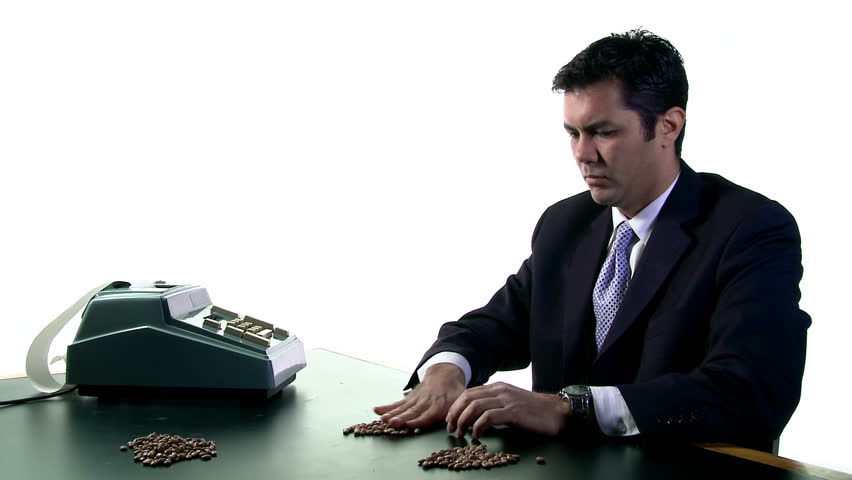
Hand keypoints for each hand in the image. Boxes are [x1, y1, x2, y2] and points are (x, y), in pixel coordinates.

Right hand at [373, 363, 465, 428]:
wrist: (445, 375)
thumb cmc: (453, 393)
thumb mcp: (461, 399)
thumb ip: (458, 412)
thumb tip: (455, 425)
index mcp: (438, 406)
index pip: (426, 415)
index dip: (417, 421)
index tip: (408, 425)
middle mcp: (425, 403)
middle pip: (411, 412)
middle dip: (401, 418)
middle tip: (391, 422)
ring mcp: (415, 400)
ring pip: (402, 408)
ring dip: (392, 413)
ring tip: (382, 419)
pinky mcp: (409, 398)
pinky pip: (397, 403)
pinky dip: (387, 407)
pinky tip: (376, 410)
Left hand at [445, 382, 570, 438]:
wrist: (558, 412)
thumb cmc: (535, 411)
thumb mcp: (511, 403)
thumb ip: (495, 405)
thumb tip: (476, 416)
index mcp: (498, 387)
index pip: (469, 393)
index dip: (456, 406)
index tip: (451, 420)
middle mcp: (500, 390)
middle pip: (468, 398)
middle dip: (455, 413)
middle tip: (451, 428)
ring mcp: (507, 399)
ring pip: (475, 406)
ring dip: (463, 421)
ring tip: (461, 433)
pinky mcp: (513, 411)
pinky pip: (488, 417)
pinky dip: (478, 426)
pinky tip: (477, 436)